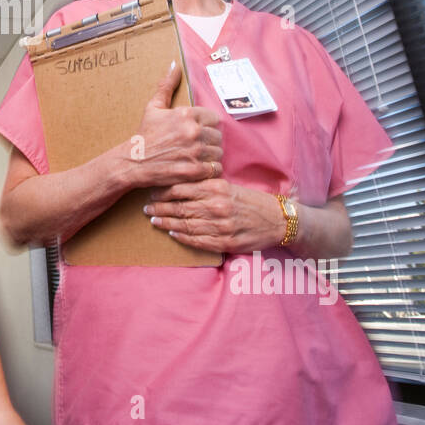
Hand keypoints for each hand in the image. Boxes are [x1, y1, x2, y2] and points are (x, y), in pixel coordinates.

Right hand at [128, 61, 223, 189]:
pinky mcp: (194, 170)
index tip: (196, 132)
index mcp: (186, 114)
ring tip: (197, 158)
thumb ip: (167, 86)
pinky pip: (216, 168)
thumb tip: (175, 64)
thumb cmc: (145, 134)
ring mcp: (194, 152)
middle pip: (218, 136)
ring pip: (218, 152)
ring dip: (210, 156)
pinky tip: (198, 169)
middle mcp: (193, 131)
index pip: (213, 118)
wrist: (133, 161)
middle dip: (209, 141)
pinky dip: (210, 170)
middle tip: (196, 146)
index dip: (206, 126)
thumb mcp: (154, 107)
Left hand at [144, 180, 284, 253]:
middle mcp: (217, 206)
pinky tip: (171, 233)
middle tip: (146, 208)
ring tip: (153, 221)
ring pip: (185, 224)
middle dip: (159, 208)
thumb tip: (181, 182)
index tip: (152, 191)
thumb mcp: (230, 186)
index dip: (163, 191)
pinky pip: (197, 240)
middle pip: (180, 206)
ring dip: (166, 222)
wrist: (278, 220)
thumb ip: (207, 185)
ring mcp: (220, 226)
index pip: (182, 188)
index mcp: (218, 188)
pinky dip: (182, 237)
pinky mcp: (224, 242)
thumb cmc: (251, 201)